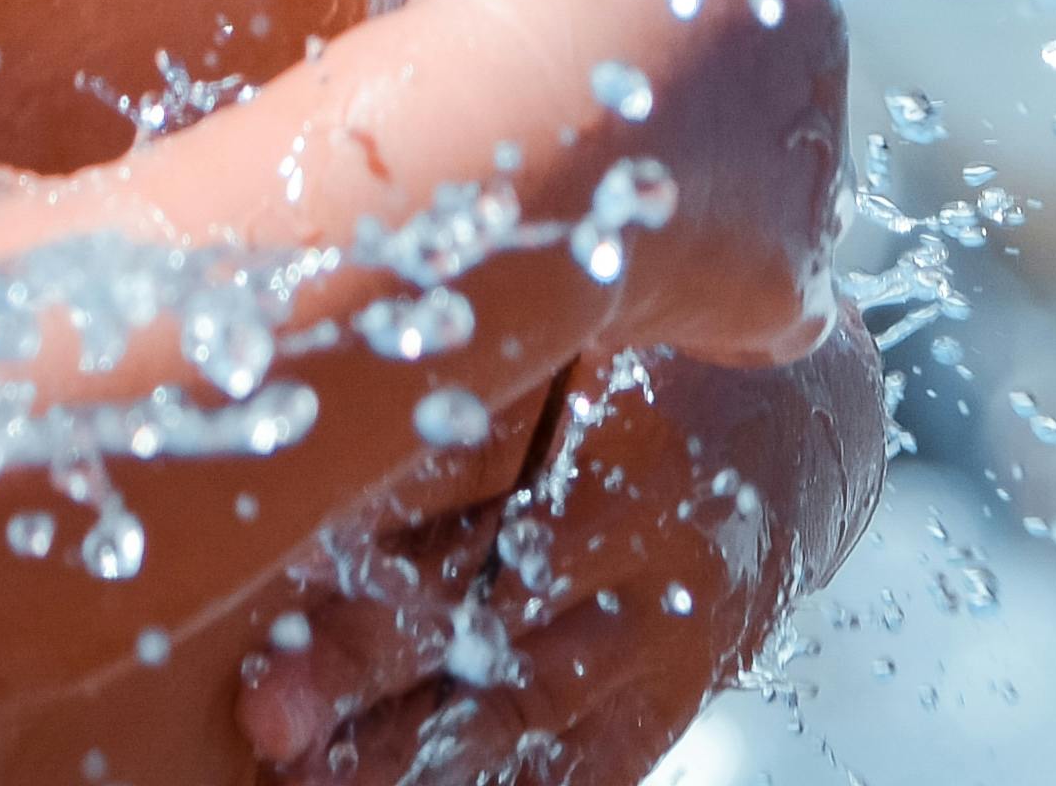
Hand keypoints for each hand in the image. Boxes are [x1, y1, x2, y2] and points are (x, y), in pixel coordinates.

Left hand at [238, 351, 818, 785]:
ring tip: (303, 777)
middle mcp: (644, 503)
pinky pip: (576, 766)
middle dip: (364, 653)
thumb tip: (278, 361)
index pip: (466, 447)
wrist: (802, 428)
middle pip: (484, 584)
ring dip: (406, 748)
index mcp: (608, 385)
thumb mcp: (572, 315)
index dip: (358, 497)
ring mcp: (666, 615)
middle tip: (261, 705)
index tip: (253, 535)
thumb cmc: (634, 353)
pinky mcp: (671, 697)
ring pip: (521, 697)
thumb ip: (460, 339)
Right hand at [402, 0, 846, 365]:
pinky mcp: (802, 266)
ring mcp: (822, 153)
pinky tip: (629, 300)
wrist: (515, 133)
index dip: (638, 16)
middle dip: (682, 112)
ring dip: (704, 208)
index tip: (581, 56)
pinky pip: (768, 296)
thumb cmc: (506, 5)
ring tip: (598, 223)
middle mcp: (817, 28)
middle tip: (584, 147)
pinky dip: (706, 309)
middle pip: (753, 76)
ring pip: (771, 185)